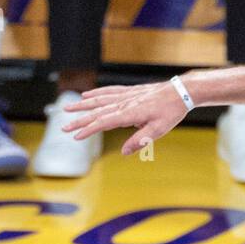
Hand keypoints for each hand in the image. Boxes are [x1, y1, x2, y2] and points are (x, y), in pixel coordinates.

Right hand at [61, 82, 189, 155]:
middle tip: (64, 127)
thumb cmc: (171, 112)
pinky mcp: (130, 91)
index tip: (76, 136)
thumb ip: (140, 140)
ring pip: (99, 100)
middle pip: (97, 112)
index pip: (104, 122)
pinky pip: (108, 92)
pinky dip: (96, 94)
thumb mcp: (159, 130)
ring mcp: (126, 95)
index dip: (89, 130)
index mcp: (130, 113)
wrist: (180, 91)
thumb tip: (125, 152)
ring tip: (68, 108)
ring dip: (82, 105)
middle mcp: (125, 102)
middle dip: (79, 120)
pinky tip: (87, 95)